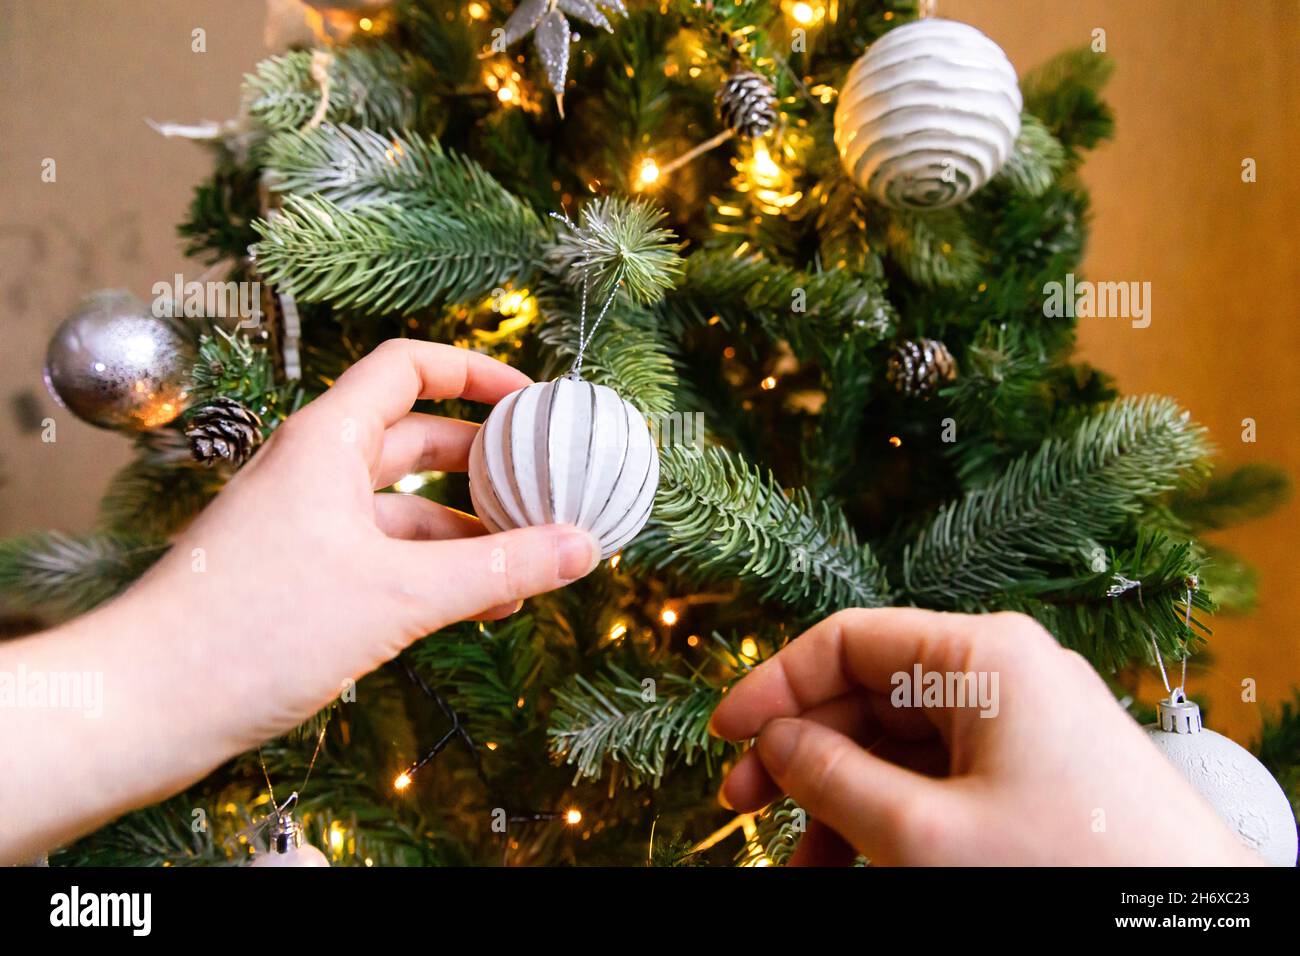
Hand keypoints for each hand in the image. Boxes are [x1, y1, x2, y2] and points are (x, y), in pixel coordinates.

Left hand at [0, 341, 598, 862]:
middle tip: (545, 484)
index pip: (407, 367)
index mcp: (327, 441)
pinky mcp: (296, 577)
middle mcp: (312, 471)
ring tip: (530, 561)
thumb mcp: (399, 595)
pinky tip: (480, 605)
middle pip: (413, 439)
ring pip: (400, 507)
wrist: (144, 705)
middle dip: (483, 462)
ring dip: (464, 529)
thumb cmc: (258, 628)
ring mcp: (302, 525)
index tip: (534, 404)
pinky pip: (381, 554)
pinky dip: (432, 571)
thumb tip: (583, 547)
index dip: (474, 373)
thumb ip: (497, 568)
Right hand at [711, 608, 1260, 865]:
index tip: (725, 732)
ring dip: (841, 799)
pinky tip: (853, 862)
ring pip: (899, 747)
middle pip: (869, 695)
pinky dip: (889, 817)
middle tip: (744, 803)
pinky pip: (938, 780)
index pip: (850, 640)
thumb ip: (833, 777)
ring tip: (802, 863)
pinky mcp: (1035, 772)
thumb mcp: (923, 832)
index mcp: (983, 657)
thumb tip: (776, 740)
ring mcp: (1021, 726)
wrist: (1193, 924)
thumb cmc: (1069, 870)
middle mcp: (1003, 675)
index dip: (776, 683)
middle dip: (803, 754)